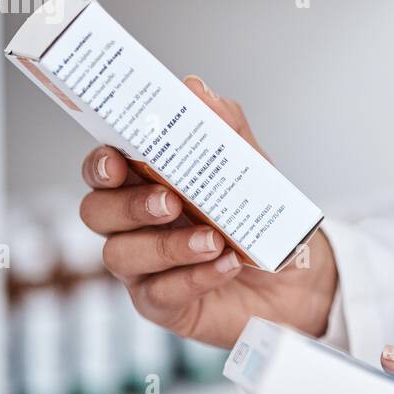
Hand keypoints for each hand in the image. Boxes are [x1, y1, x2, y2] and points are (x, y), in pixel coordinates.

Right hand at [78, 75, 337, 347]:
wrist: (296, 278)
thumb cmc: (258, 219)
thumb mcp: (251, 167)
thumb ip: (224, 128)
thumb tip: (194, 88)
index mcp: (144, 183)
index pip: (102, 170)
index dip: (99, 164)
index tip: (115, 161)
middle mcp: (132, 225)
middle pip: (96, 212)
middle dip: (130, 206)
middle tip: (170, 202)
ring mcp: (143, 268)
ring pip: (121, 255)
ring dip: (167, 245)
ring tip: (213, 240)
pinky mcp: (163, 305)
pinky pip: (160, 294)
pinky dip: (193, 277)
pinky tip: (225, 265)